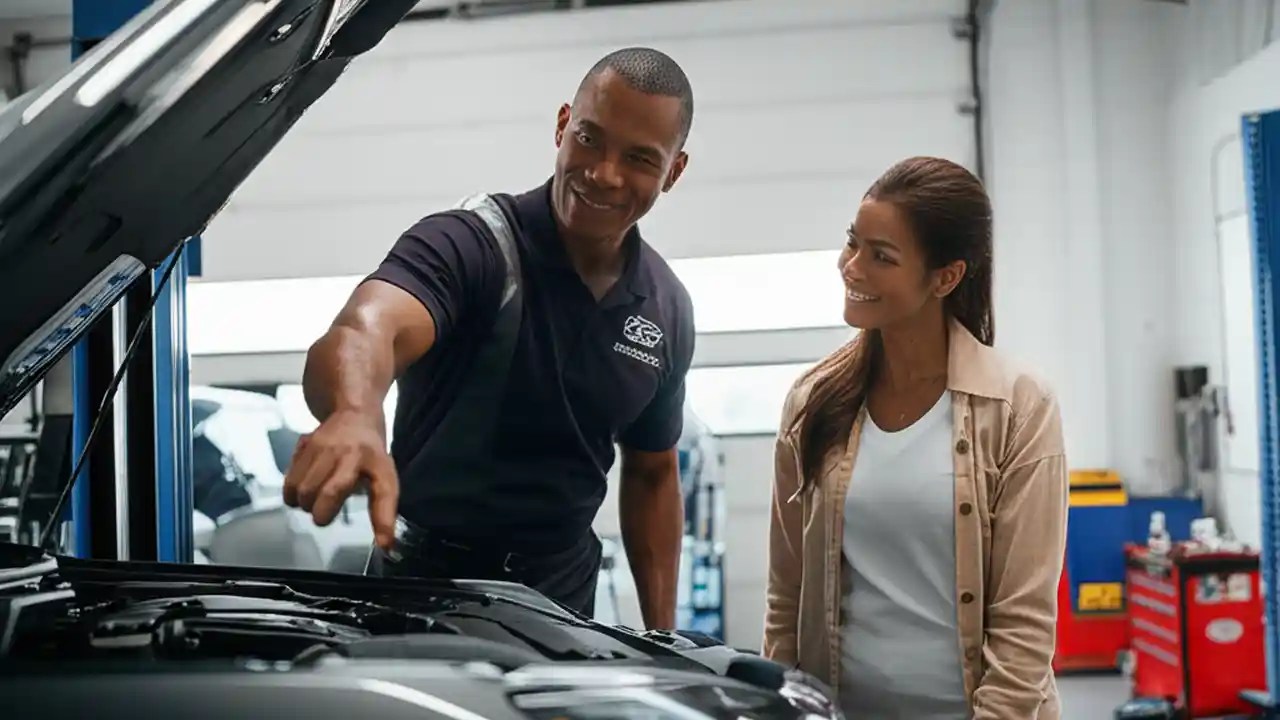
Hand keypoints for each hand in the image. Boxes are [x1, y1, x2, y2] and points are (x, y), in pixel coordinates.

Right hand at [282, 409, 399, 549]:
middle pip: (325, 495)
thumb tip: (386, 546)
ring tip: (315, 499)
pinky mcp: (303, 445)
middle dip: (321, 513)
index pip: (381, 492)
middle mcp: (347, 451)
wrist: (354, 414)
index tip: (384, 545)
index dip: (382, 520)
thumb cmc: (370, 454)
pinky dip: (293, 493)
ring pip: (301, 490)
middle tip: (326, 511)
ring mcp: (322, 446)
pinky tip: (304, 488)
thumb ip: (382, 510)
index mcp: (373, 461)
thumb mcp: (384, 477)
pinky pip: (289, 481)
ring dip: (305, 504)